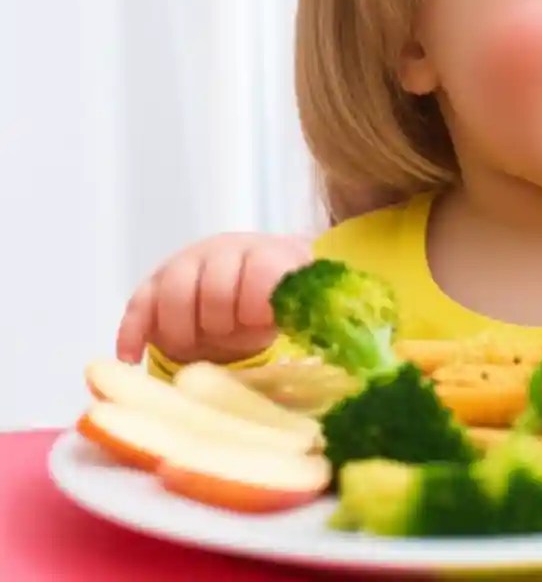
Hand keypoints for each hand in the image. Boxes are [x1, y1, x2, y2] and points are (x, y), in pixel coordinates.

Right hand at [116, 233, 313, 364]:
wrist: (250, 286)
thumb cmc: (278, 305)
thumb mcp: (299, 307)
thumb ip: (310, 313)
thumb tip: (340, 337)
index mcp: (268, 256)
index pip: (260, 271)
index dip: (258, 300)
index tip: (261, 324)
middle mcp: (225, 252)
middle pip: (214, 284)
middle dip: (221, 321)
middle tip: (230, 339)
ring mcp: (186, 266)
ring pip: (173, 292)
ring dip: (183, 330)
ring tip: (195, 351)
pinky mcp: (154, 286)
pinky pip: (137, 306)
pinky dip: (132, 332)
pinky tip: (131, 358)